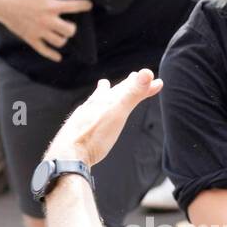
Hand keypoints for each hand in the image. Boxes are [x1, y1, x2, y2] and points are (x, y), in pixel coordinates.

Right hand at [0, 0, 91, 62]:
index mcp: (51, 6)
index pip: (74, 7)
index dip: (84, 5)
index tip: (88, 5)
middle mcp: (47, 20)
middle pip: (70, 31)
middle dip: (72, 28)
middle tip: (68, 23)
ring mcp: (39, 31)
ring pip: (60, 42)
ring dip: (63, 38)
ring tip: (60, 33)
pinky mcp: (31, 38)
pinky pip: (44, 51)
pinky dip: (53, 55)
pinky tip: (59, 58)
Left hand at [44, 70, 161, 165]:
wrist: (69, 154)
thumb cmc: (94, 135)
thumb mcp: (118, 112)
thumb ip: (133, 93)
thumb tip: (146, 72)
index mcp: (106, 100)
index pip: (129, 88)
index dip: (144, 84)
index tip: (157, 82)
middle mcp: (95, 104)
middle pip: (114, 91)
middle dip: (126, 85)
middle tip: (134, 77)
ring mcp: (86, 114)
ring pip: (98, 99)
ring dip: (105, 92)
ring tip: (105, 85)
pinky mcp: (81, 126)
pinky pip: (90, 111)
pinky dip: (96, 107)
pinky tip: (91, 112)